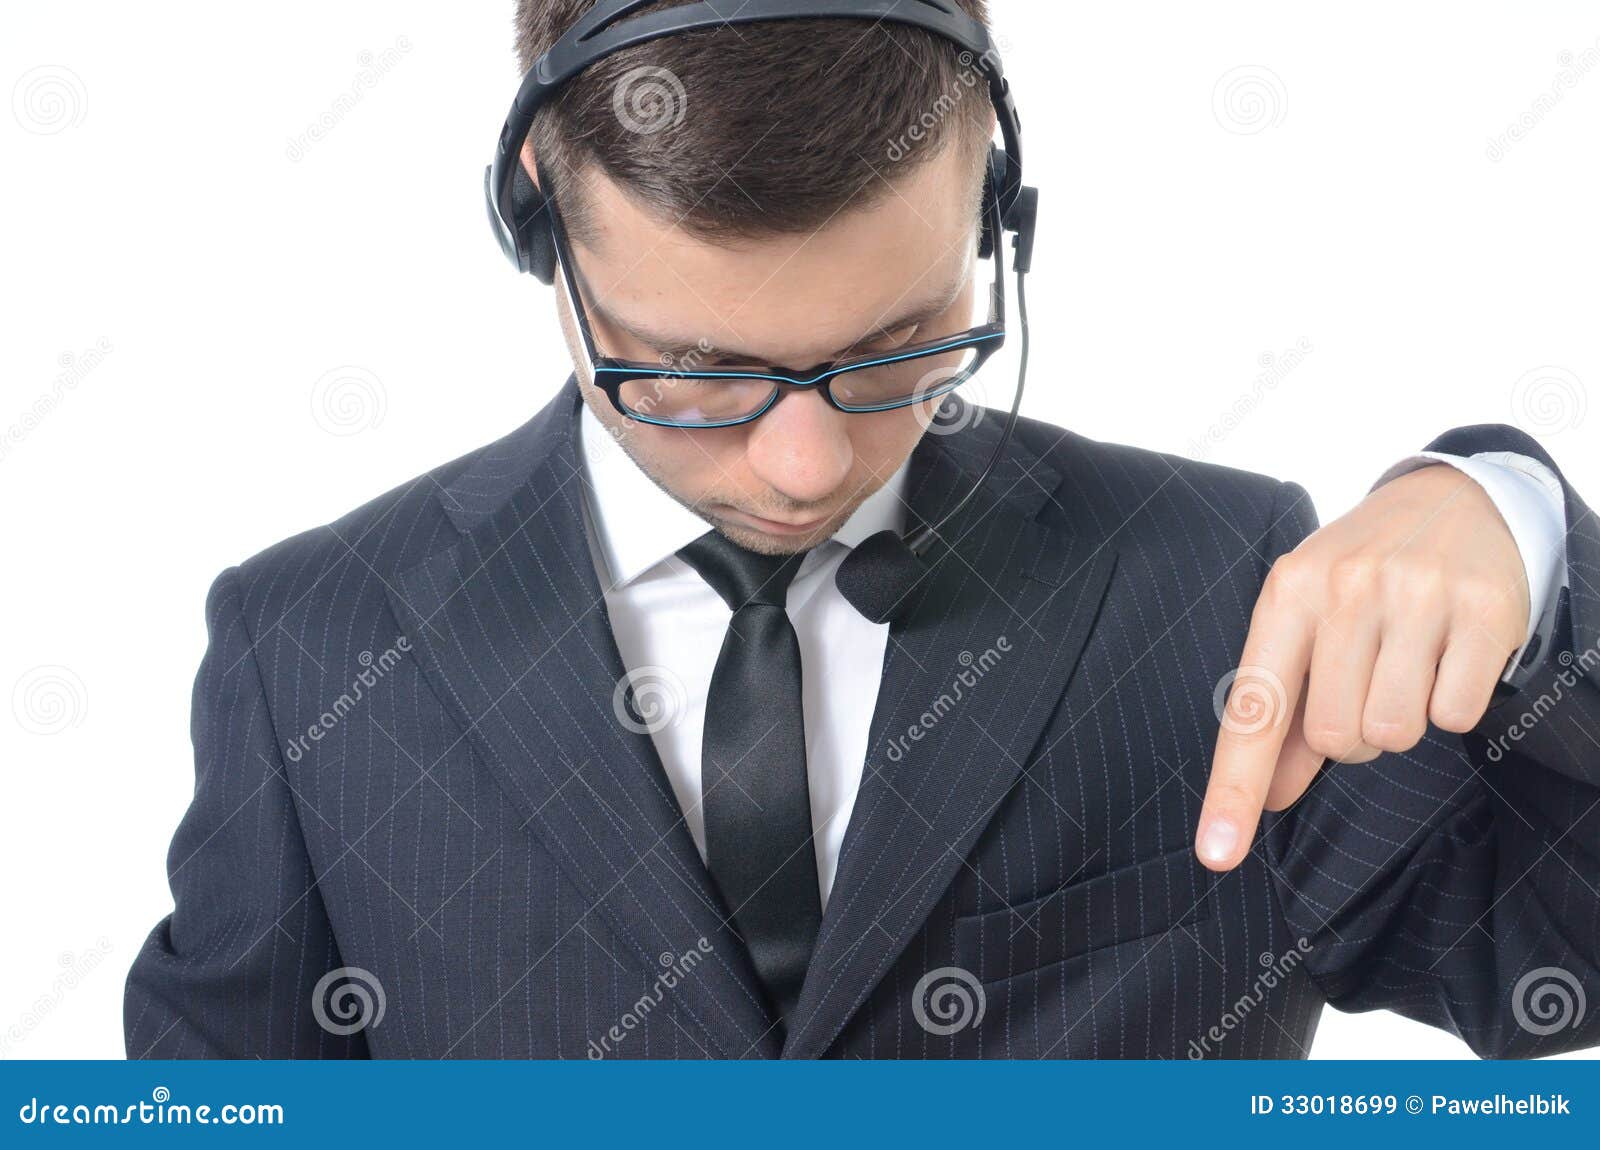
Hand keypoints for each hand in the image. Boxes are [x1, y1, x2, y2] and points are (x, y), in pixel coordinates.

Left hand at [1197, 464, 1530, 870]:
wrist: (1456, 498)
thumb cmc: (1363, 575)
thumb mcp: (1306, 622)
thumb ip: (1284, 711)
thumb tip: (1269, 799)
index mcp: (1287, 594)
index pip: (1255, 712)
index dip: (1235, 791)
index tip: (1217, 855)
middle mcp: (1346, 588)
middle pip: (1337, 737)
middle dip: (1354, 733)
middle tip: (1369, 681)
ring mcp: (1417, 594)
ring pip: (1395, 732)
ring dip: (1402, 720)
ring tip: (1408, 666)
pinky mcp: (1485, 609)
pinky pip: (1456, 715)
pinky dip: (1453, 702)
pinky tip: (1450, 654)